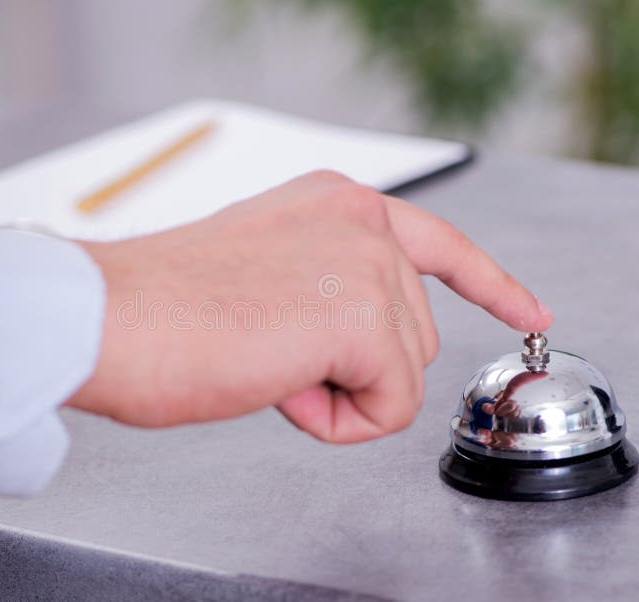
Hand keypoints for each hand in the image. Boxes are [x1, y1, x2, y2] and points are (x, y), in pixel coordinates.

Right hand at [67, 171, 551, 442]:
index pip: (437, 244)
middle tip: (267, 349)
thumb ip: (325, 283)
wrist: (110, 317)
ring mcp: (367, 264)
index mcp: (333, 203)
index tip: (528, 309)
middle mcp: (360, 221)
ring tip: (263, 361)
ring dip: (337, 389)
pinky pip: (389, 407)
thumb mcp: (265, 266)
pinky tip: (277, 385)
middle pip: (412, 332)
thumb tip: (358, 337)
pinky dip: (336, 420)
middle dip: (350, 363)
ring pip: (402, 373)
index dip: (489, 284)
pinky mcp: (364, 317)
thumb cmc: (162, 304)